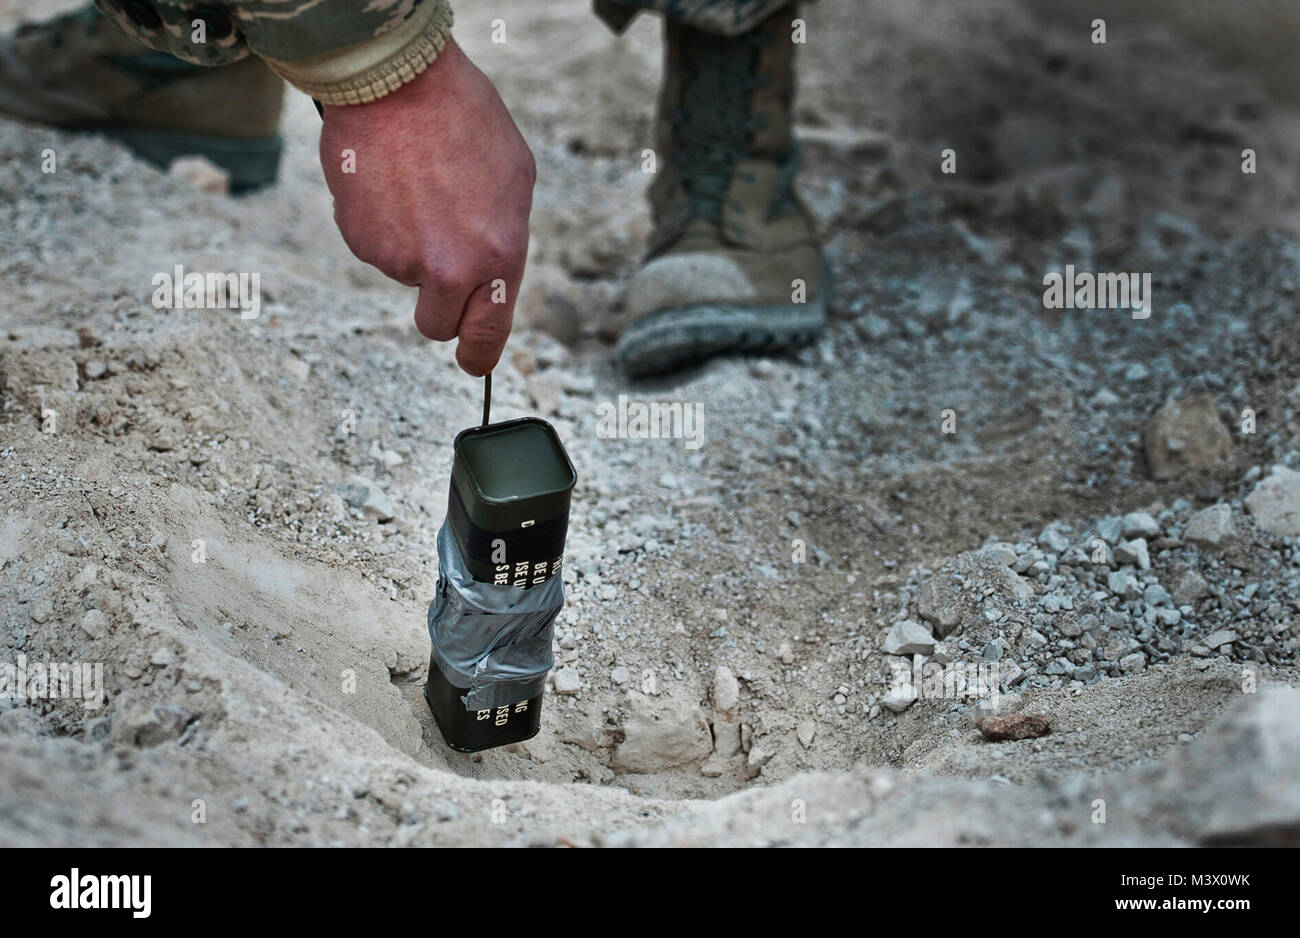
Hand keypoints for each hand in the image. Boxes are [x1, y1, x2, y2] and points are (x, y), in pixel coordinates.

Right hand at [319, 38, 534, 374]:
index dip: (479, 355)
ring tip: (418, 188)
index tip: (475, 364)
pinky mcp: (361, 241)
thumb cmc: (464, 118)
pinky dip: (382, 224)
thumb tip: (493, 272)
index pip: (488, 332)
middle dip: (438, 310)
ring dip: (411, 246)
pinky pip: (376, 246)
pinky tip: (391, 183)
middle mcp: (450, 267)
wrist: (395, 81)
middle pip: (437, 325)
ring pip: (405, 275)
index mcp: (498, 254)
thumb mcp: (514, 178)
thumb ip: (504, 237)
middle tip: (437, 273)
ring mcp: (400, 258)